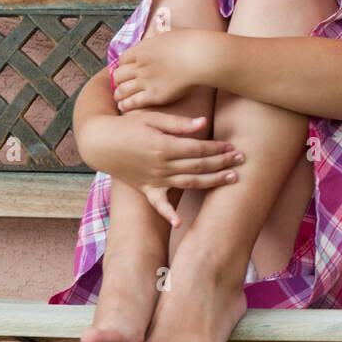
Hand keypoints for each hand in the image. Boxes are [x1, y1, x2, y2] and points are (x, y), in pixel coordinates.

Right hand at [79, 111, 243, 227]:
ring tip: (232, 179)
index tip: (233, 147)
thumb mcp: (151, 118)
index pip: (199, 149)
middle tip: (242, 160)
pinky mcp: (146, 189)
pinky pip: (159, 204)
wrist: (99, 141)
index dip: (218, 149)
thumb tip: (203, 123)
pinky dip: (168, 214)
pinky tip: (180, 223)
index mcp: (164, 146)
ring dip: (212, 182)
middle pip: (199, 166)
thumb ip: (178, 124)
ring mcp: (154, 179)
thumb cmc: (127, 125)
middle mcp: (161, 166)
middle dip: (222, 163)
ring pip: (189, 183)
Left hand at [110, 28, 215, 111]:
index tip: (126, 69)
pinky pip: (133, 101)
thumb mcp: (170, 34)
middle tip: (120, 84)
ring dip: (119, 94)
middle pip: (119, 75)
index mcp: (142, 49)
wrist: (199, 57)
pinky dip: (126, 104)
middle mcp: (140, 65)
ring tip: (119, 98)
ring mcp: (145, 81)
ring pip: (122, 89)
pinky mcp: (154, 95)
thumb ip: (160, 37)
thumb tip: (160, 31)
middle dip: (118, 80)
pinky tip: (123, 107)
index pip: (123, 59)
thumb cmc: (190, 44)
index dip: (123, 65)